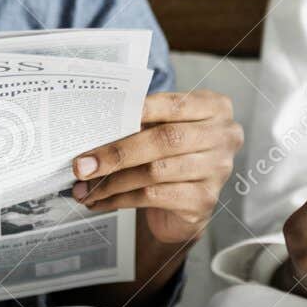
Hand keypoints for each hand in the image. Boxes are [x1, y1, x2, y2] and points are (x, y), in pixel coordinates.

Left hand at [71, 90, 242, 244]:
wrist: (186, 203)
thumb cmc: (171, 155)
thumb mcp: (162, 129)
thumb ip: (141, 122)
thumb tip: (95, 127)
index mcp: (214, 108)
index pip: (173, 104)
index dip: (137, 110)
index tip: (103, 117)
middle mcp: (224, 136)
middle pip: (164, 140)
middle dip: (117, 152)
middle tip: (82, 164)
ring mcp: (217, 170)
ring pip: (155, 172)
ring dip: (113, 181)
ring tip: (85, 187)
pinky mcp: (204, 200)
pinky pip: (154, 197)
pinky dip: (121, 199)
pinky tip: (101, 201)